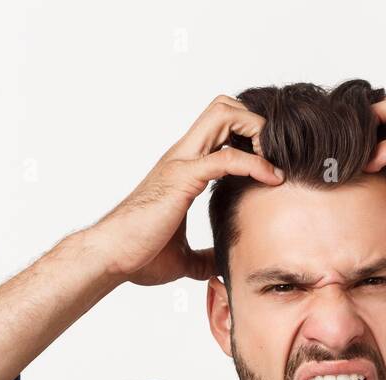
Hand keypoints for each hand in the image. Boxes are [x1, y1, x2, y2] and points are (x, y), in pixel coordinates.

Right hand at [99, 95, 284, 285]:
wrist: (110, 259)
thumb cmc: (139, 257)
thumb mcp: (183, 258)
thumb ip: (203, 257)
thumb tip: (220, 266)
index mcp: (183, 169)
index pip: (220, 129)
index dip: (249, 138)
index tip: (270, 166)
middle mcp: (182, 157)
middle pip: (223, 107)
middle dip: (256, 123)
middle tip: (274, 158)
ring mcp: (181, 163)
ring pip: (224, 115)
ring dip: (256, 132)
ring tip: (273, 164)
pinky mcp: (182, 179)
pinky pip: (227, 158)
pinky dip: (255, 164)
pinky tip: (271, 180)